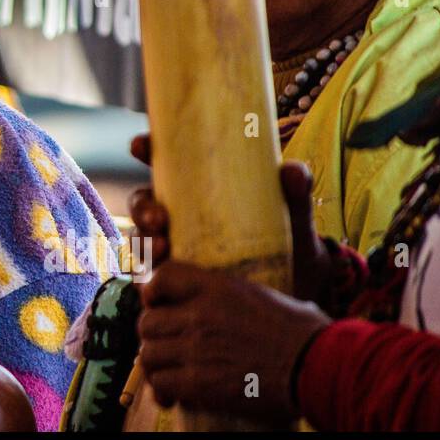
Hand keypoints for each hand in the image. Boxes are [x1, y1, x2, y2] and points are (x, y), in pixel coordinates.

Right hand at [126, 132, 330, 301]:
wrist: (298, 294)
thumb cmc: (290, 246)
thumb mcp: (294, 220)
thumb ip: (296, 195)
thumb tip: (293, 171)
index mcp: (199, 189)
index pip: (164, 164)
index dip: (145, 149)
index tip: (140, 145)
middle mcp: (178, 216)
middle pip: (142, 203)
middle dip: (142, 208)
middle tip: (159, 219)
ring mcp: (173, 247)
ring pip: (141, 238)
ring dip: (143, 242)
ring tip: (162, 251)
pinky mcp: (173, 281)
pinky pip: (148, 277)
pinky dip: (146, 276)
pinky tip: (158, 281)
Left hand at [137, 260, 329, 421]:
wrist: (318, 367)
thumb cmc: (303, 332)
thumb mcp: (262, 296)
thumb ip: (229, 294)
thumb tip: (218, 297)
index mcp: (216, 288)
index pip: (163, 277)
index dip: (152, 291)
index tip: (156, 303)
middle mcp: (199, 315)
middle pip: (147, 321)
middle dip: (153, 335)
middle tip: (166, 345)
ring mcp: (196, 349)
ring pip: (148, 354)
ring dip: (156, 364)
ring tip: (169, 371)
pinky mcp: (199, 383)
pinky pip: (161, 383)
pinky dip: (164, 389)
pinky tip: (174, 393)